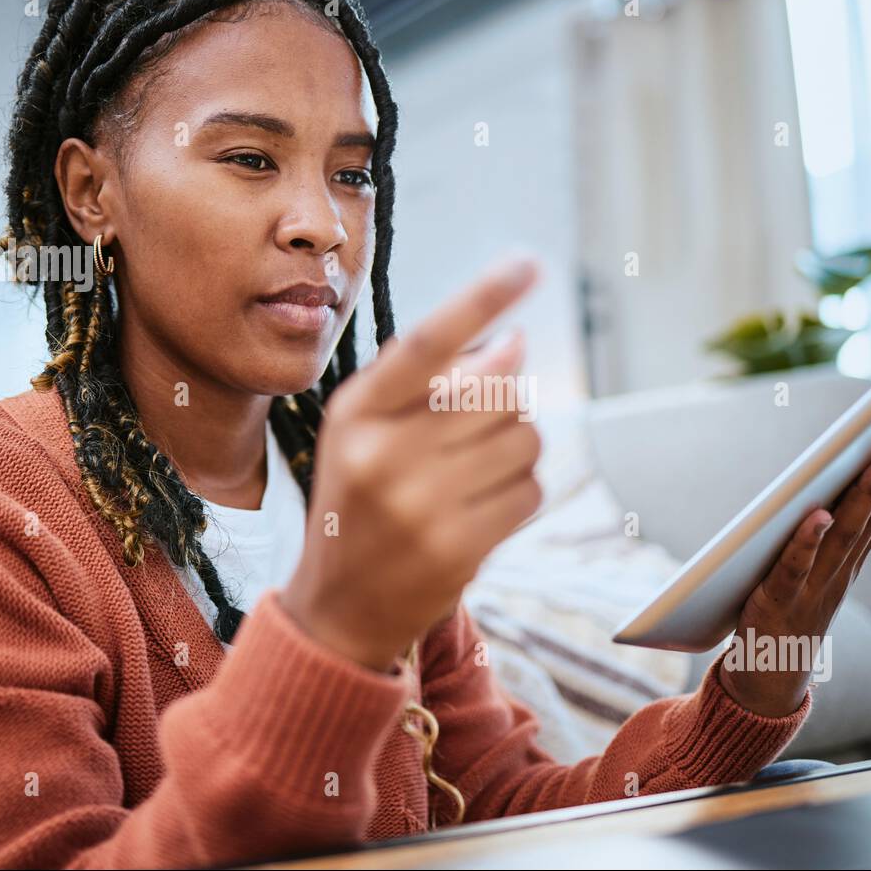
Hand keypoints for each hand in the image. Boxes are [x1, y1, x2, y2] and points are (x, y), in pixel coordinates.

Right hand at [279, 258, 542, 672]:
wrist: (339, 608)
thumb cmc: (361, 501)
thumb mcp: (364, 430)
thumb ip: (428, 381)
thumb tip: (514, 343)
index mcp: (355, 411)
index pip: (427, 342)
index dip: (482, 297)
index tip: (529, 263)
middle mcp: (381, 454)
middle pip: (498, 390)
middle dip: (506, 402)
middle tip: (479, 431)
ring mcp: (419, 505)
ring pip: (525, 439)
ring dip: (518, 450)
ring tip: (476, 475)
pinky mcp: (457, 549)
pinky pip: (531, 491)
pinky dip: (521, 492)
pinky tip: (484, 509)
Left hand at [718, 426, 870, 715]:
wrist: (768, 676)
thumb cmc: (792, 608)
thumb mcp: (823, 563)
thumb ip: (838, 524)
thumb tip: (858, 476)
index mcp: (853, 554)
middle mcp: (842, 566)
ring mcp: (814, 584)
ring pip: (846, 532)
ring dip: (868, 493)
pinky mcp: (778, 600)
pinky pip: (794, 566)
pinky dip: (807, 541)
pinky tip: (818, 514)